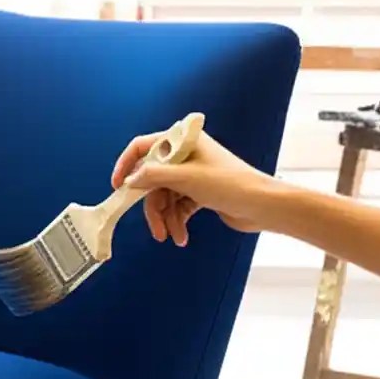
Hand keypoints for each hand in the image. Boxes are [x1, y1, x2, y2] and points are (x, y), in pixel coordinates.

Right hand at [110, 129, 281, 245]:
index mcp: (183, 141)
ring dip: (165, 218)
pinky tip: (180, 236)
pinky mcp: (199, 192)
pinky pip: (177, 206)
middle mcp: (186, 155)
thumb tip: (130, 180)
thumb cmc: (229, 183)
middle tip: (151, 226)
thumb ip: (153, 176)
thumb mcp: (186, 178)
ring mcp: (192, 174)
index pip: (143, 146)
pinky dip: (176, 221)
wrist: (262, 206)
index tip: (117, 186)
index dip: (127, 165)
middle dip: (151, 206)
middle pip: (152, 179)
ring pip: (164, 196)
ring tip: (170, 237)